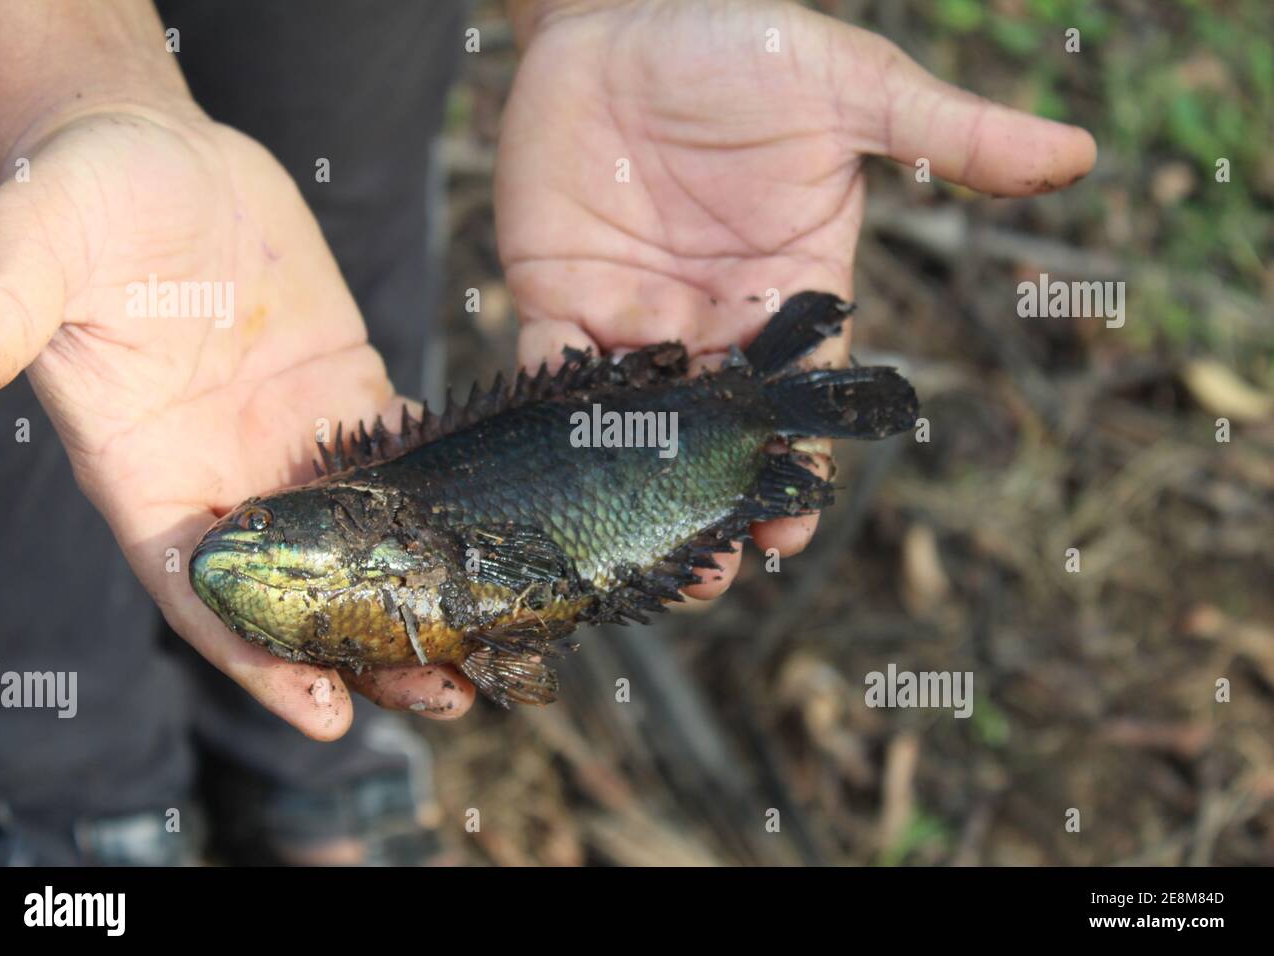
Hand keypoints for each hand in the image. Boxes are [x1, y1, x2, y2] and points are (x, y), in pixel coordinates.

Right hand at [0, 102, 474, 736]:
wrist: (154, 147)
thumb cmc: (82, 191)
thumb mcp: (36, 244)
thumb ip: (1, 304)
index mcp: (149, 474)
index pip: (204, 593)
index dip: (258, 660)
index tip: (323, 715)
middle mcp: (225, 476)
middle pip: (300, 591)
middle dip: (366, 650)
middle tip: (447, 695)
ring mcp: (289, 440)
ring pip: (361, 545)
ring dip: (418, 597)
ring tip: (488, 640)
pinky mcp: (344, 392)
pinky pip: (402, 465)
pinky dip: (445, 507)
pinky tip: (497, 537)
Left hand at [497, 0, 1095, 593]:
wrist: (623, 9)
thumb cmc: (742, 45)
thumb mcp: (853, 90)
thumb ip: (949, 133)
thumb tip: (1077, 155)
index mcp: (792, 293)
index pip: (800, 402)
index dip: (795, 471)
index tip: (789, 532)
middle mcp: (714, 321)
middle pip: (716, 439)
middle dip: (710, 508)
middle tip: (707, 573)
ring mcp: (635, 315)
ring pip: (633, 431)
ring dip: (630, 495)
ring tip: (634, 559)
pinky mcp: (560, 295)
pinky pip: (554, 373)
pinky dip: (554, 423)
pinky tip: (557, 477)